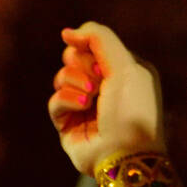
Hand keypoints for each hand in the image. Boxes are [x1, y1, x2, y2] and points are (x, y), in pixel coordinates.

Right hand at [49, 23, 165, 175]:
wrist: (126, 154)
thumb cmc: (132, 110)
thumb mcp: (126, 65)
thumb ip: (99, 38)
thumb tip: (67, 32)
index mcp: (124, 71)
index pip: (94, 45)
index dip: (92, 49)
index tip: (102, 63)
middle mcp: (105, 87)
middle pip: (74, 57)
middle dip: (82, 65)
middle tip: (97, 83)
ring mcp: (86, 106)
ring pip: (62, 77)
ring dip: (74, 83)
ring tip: (90, 99)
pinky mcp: (69, 124)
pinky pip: (54, 100)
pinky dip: (66, 101)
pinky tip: (82, 109)